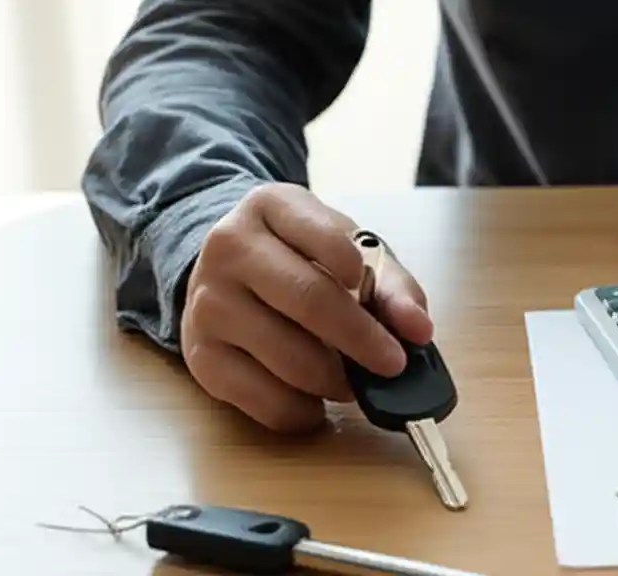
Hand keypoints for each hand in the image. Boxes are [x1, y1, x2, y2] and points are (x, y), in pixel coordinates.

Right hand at [180, 184, 431, 431]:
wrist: (227, 272)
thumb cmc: (300, 260)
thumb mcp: (347, 252)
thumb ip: (390, 286)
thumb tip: (418, 330)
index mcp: (272, 206)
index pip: (324, 235)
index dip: (362, 273)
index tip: (387, 301)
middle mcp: (230, 246)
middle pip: (308, 299)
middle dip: (362, 340)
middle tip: (393, 364)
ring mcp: (208, 301)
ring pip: (286, 356)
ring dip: (335, 380)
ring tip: (353, 380)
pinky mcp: (200, 354)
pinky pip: (261, 398)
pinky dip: (302, 410)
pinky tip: (317, 401)